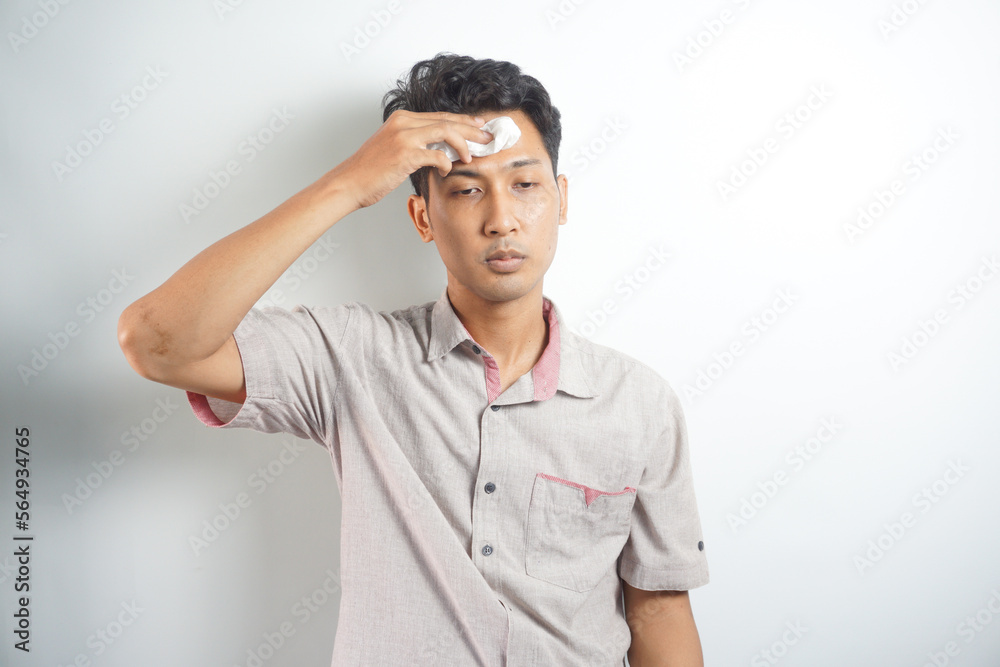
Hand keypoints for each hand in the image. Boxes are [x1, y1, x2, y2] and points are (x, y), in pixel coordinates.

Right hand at [328, 110, 493, 209]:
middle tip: (488, 137)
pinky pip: (436, 155)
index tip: (479, 127)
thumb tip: (441, 150)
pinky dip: (446, 163)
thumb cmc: (371, 171)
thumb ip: (415, 144)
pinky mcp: (404, 155)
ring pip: (445, 132)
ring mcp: (403, 137)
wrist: (349, 183)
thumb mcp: (393, 149)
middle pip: (447, 120)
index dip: (463, 121)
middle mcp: (403, 123)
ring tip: (473, 156)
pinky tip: (447, 170)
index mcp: (401, 119)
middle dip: (471, 129)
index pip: (440, 116)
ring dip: (463, 144)